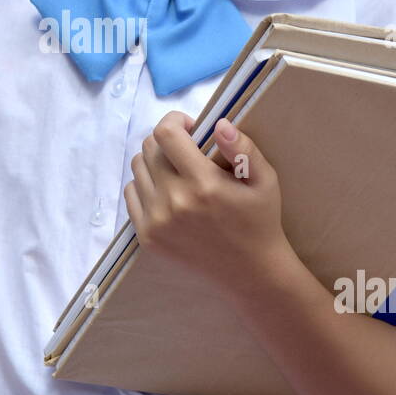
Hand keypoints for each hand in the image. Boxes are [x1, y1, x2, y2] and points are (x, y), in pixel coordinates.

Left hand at [124, 111, 290, 298]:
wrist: (250, 273)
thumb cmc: (259, 221)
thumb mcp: (264, 180)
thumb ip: (243, 148)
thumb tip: (219, 124)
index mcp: (203, 183)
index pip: (165, 134)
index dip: (175, 121)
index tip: (190, 128)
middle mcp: (174, 201)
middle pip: (148, 148)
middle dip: (167, 141)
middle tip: (186, 151)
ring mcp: (156, 221)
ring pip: (137, 169)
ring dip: (154, 162)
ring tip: (177, 172)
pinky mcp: (147, 237)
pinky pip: (131, 195)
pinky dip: (145, 186)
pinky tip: (167, 193)